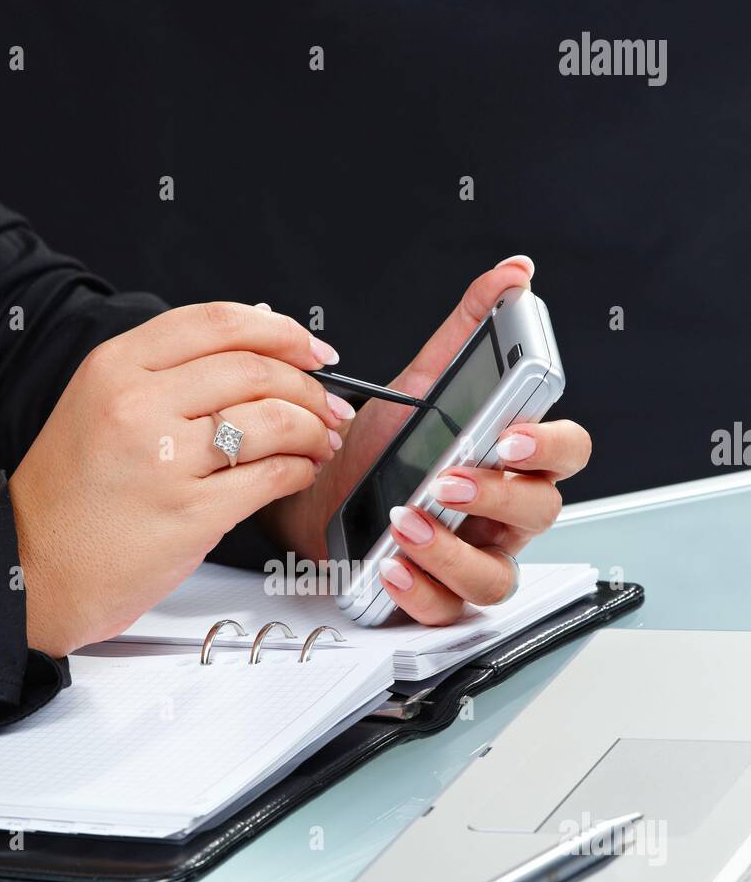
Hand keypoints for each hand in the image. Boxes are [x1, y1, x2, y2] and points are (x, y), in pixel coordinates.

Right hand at [9, 302, 346, 654]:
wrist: (33, 569)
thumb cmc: (69, 498)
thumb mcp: (97, 408)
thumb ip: (165, 378)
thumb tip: (253, 353)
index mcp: (115, 369)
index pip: (216, 323)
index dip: (279, 331)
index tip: (311, 348)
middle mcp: (139, 406)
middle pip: (254, 369)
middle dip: (308, 385)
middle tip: (328, 402)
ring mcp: (166, 460)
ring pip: (272, 420)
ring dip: (313, 429)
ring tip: (321, 440)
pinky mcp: (191, 513)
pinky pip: (269, 477)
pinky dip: (299, 471)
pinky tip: (299, 473)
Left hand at [268, 257, 591, 623]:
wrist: (314, 496)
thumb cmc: (378, 447)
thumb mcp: (421, 381)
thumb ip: (468, 327)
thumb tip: (514, 273)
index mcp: (513, 461)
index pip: (567, 452)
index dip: (551, 446)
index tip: (511, 433)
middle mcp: (503, 514)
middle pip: (541, 513)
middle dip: (497, 495)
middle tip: (449, 476)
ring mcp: (473, 558)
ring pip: (497, 575)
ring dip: (453, 551)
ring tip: (406, 522)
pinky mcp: (436, 596)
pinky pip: (447, 609)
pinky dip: (419, 589)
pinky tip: (389, 563)